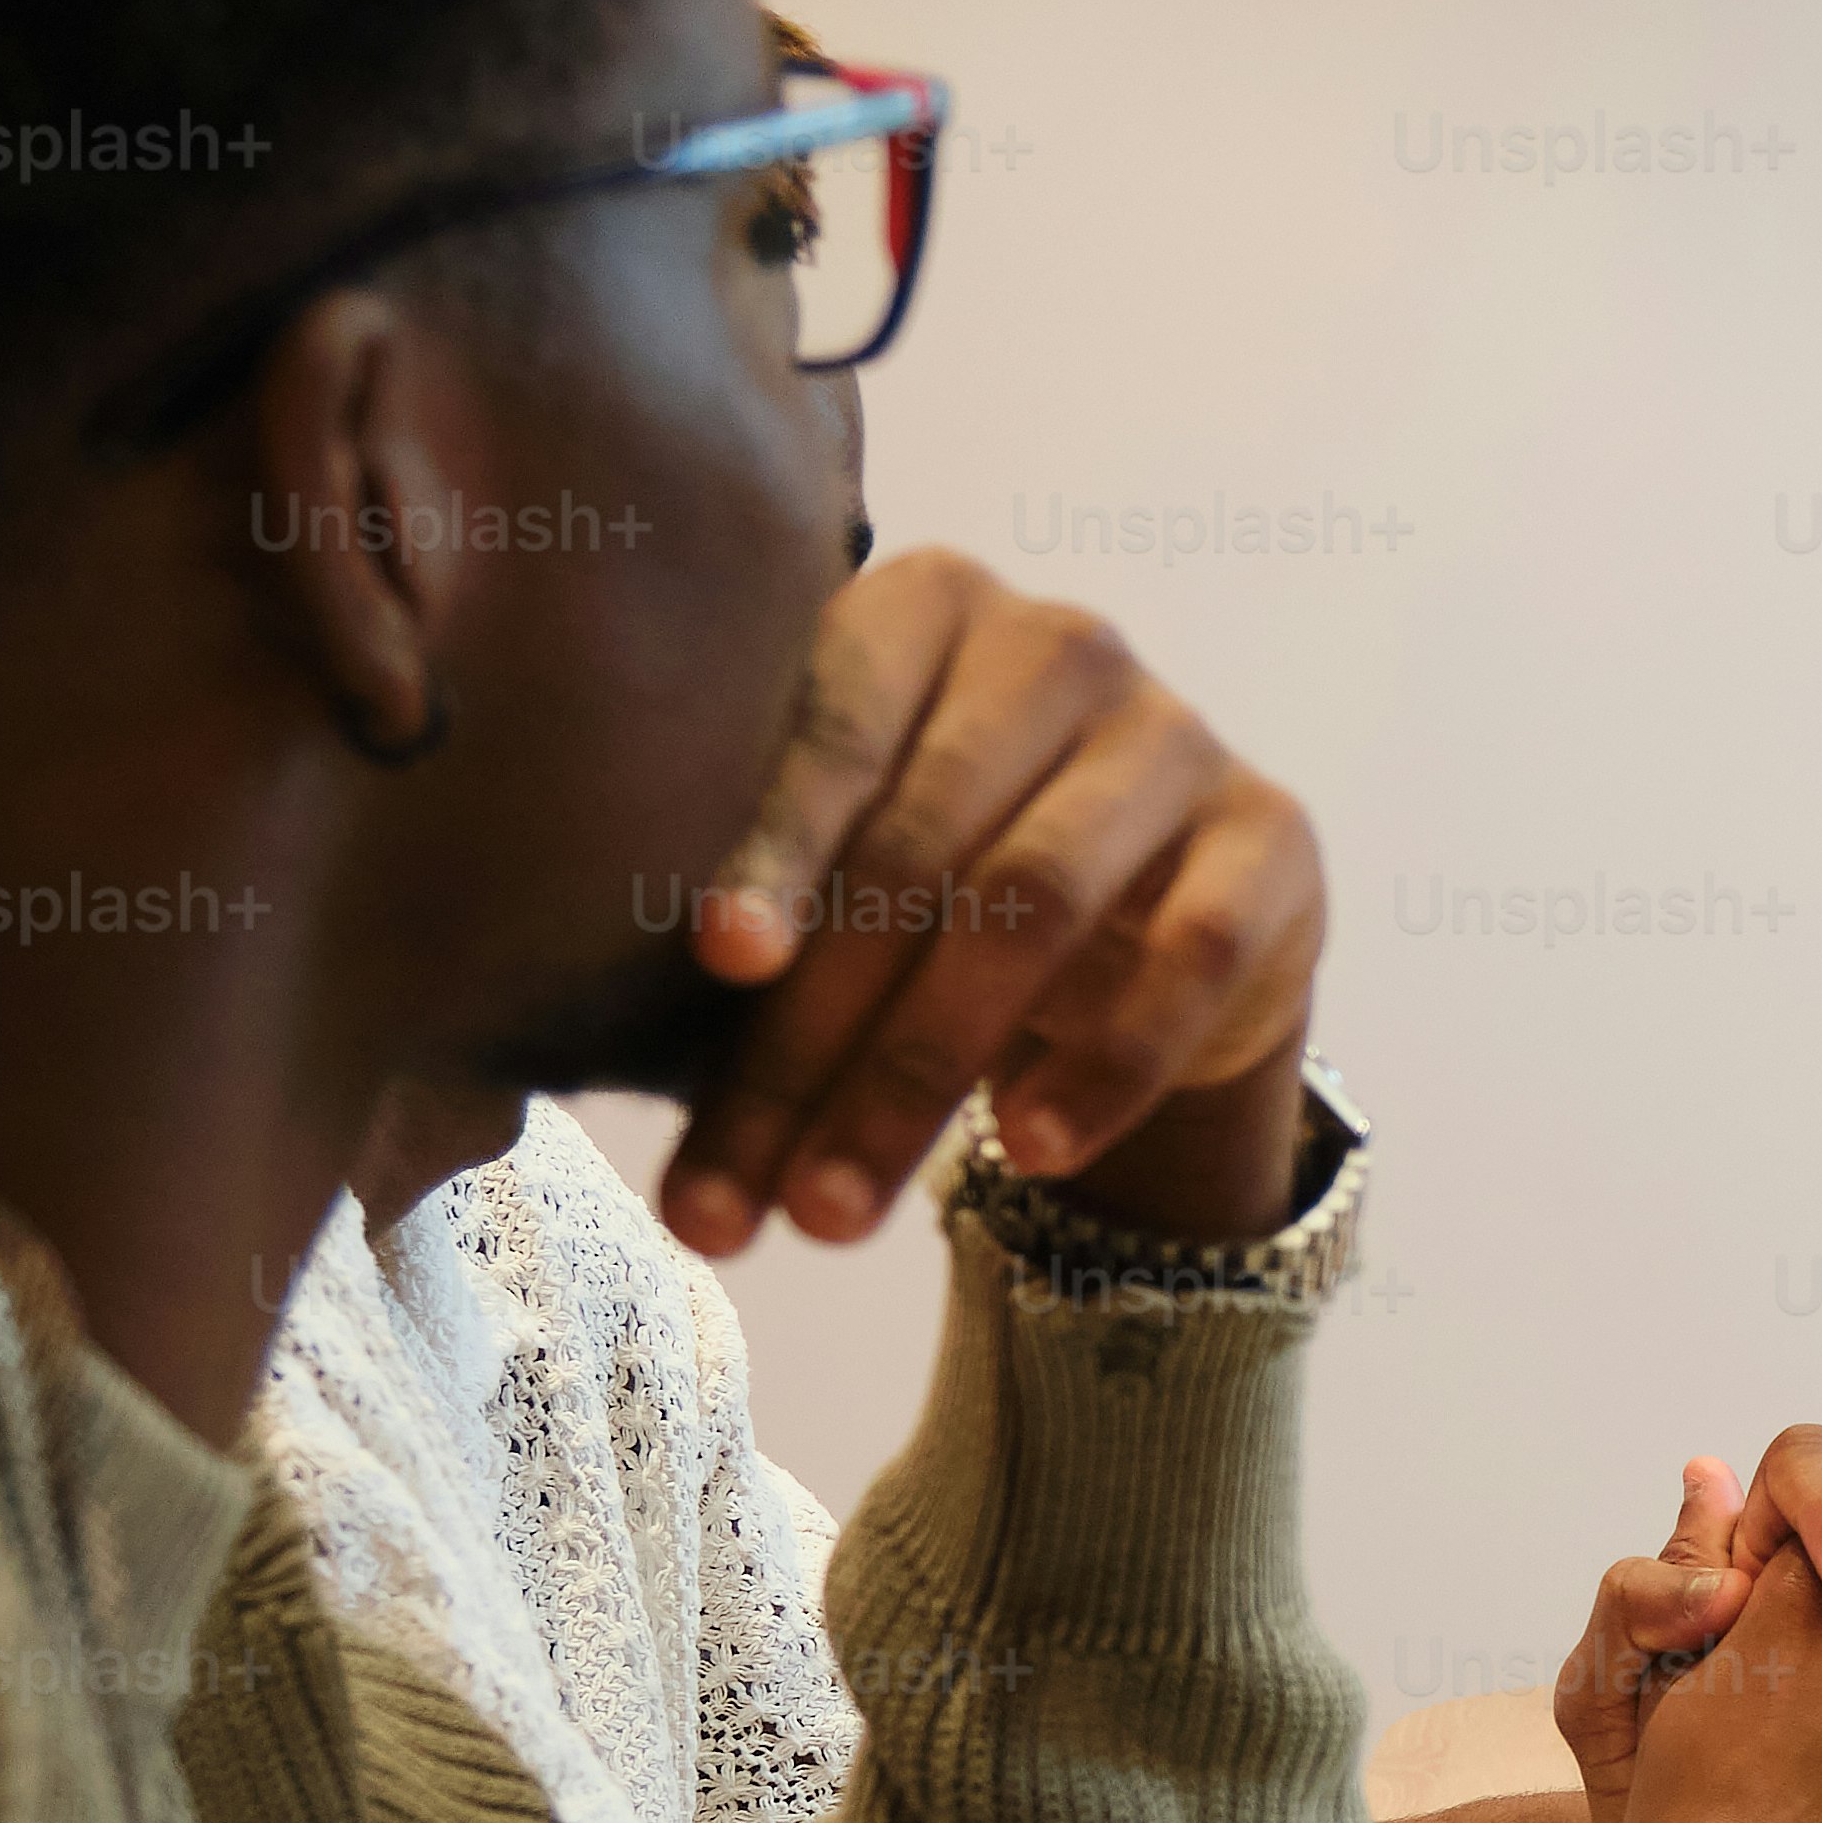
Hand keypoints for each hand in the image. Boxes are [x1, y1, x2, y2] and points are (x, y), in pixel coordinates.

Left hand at [659, 550, 1327, 1254]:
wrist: (1152, 925)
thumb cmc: (934, 889)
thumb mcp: (832, 877)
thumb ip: (741, 913)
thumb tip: (548, 1021)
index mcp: (919, 610)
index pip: (836, 721)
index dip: (775, 844)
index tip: (718, 963)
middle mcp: (1056, 645)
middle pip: (923, 845)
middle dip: (819, 1037)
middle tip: (745, 1188)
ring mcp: (1176, 734)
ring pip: (1037, 905)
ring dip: (923, 1077)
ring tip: (833, 1212)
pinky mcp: (1273, 835)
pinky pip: (1192, 954)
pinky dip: (1103, 1066)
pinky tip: (1024, 1153)